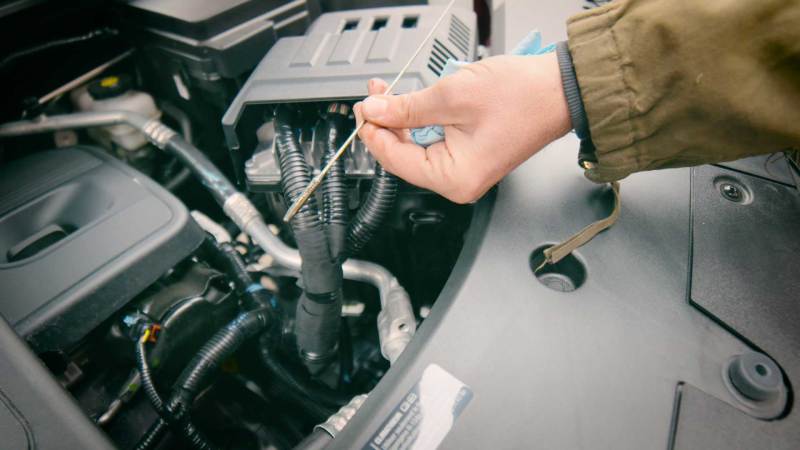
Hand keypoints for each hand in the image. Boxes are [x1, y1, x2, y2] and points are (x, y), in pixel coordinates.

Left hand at [354, 53, 570, 203]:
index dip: (374, 133)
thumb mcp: (453, 97)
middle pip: (404, 155)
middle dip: (386, 122)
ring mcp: (464, 169)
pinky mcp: (469, 154)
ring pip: (416, 145)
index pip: (396, 161)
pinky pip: (434, 140)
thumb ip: (407, 107)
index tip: (363, 108)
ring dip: (401, 118)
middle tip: (374, 94)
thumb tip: (376, 111)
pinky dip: (420, 119)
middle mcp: (458, 182)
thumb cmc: (522, 97)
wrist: (561, 89)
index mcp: (454, 179)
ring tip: (390, 92)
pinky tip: (412, 101)